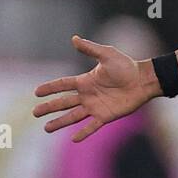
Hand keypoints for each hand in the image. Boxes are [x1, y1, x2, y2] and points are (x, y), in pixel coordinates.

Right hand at [33, 35, 153, 141]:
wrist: (143, 80)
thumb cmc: (126, 66)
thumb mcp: (107, 55)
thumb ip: (90, 49)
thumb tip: (74, 38)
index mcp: (85, 81)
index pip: (63, 85)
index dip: (50, 88)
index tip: (36, 92)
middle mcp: (87, 95)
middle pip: (63, 102)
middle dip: (49, 107)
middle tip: (34, 113)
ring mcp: (95, 107)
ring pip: (73, 116)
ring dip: (60, 122)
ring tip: (46, 129)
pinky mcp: (106, 116)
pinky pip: (92, 126)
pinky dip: (84, 133)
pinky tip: (74, 139)